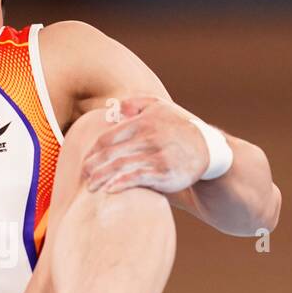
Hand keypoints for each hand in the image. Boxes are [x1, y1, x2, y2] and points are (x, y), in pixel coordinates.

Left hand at [80, 96, 212, 195]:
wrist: (208, 148)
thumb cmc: (177, 127)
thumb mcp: (160, 106)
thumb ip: (135, 102)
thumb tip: (113, 107)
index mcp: (143, 121)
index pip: (108, 137)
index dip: (93, 151)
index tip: (85, 161)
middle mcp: (149, 136)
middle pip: (110, 154)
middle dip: (93, 167)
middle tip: (83, 176)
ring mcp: (157, 155)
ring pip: (121, 167)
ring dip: (102, 178)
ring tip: (90, 188)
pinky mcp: (165, 172)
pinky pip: (137, 178)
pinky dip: (121, 183)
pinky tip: (109, 190)